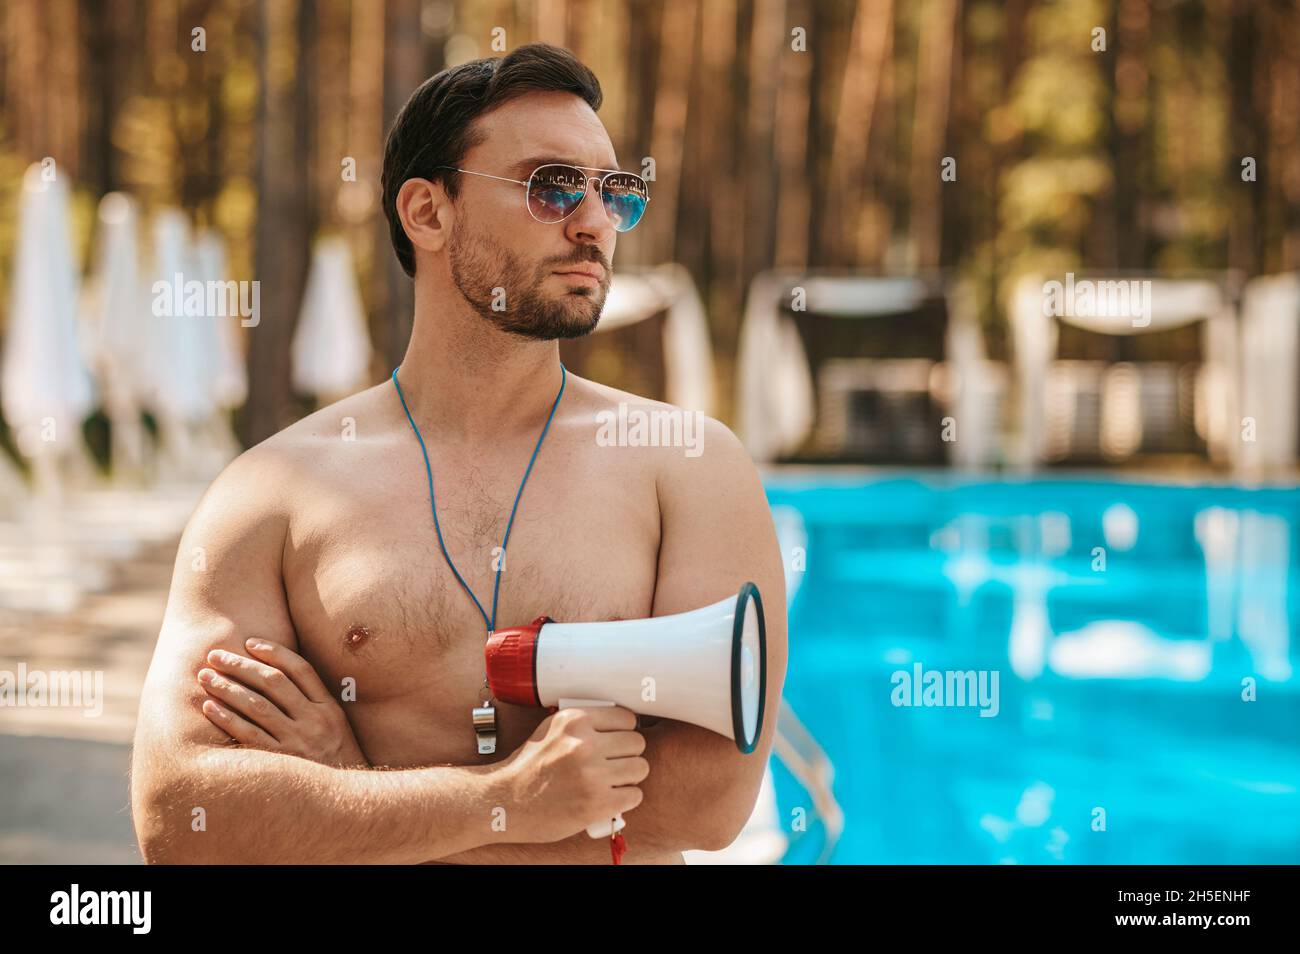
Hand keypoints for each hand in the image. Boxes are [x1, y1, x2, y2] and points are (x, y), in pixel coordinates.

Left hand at [197, 639, 368, 767]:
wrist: (343, 801)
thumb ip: (313, 703)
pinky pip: (248, 735)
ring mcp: (297, 742)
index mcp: (329, 708)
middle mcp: (314, 721)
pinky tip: (209, 708)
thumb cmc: (335, 760)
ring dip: (227, 688)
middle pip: (273, 683)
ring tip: (205, 677)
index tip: (250, 642)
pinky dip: (227, 719)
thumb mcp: (336, 727)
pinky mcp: (279, 763)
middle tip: (215, 655)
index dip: (274, 652)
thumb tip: (279, 676)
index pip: (300, 669)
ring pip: (257, 706)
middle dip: (241, 665)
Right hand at [495, 706, 647, 842]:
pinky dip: (626, 799)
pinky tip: (611, 799)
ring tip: (613, 782)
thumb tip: (619, 721)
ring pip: (640, 768)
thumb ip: (582, 723)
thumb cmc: (529, 767)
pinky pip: (634, 795)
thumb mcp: (550, 730)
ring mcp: (591, 775)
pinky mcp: (596, 803)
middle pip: (637, 742)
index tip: (617, 741)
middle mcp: (583, 744)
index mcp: (574, 720)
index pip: (627, 718)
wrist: (505, 802)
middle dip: (628, 754)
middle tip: (614, 764)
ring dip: (630, 777)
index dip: (624, 731)